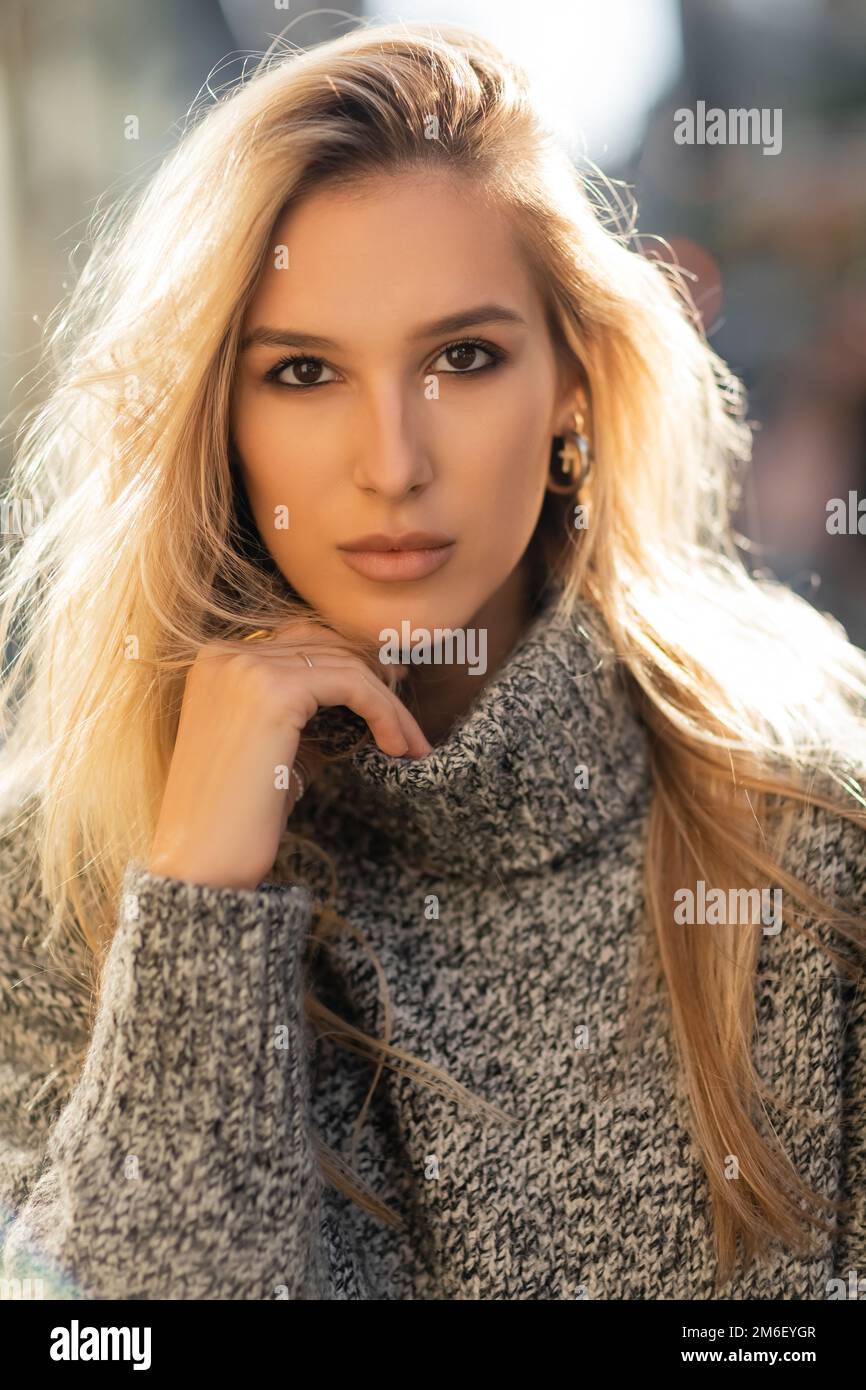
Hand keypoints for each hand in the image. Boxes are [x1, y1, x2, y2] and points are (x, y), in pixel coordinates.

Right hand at [147, 618, 431, 890]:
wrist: (204, 862)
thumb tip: (366, 695)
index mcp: (216, 660)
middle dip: (376, 681)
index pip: (301, 642)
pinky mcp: (273, 693)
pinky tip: (396, 746)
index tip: (389, 696)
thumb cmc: (239, 815)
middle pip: (326, 647)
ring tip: (410, 745)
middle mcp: (225, 654)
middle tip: (408, 722)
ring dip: (388, 705)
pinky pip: (352, 685)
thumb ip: (308, 710)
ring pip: (345, 665)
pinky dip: (383, 712)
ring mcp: (246, 668)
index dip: (351, 666)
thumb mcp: (275, 744)